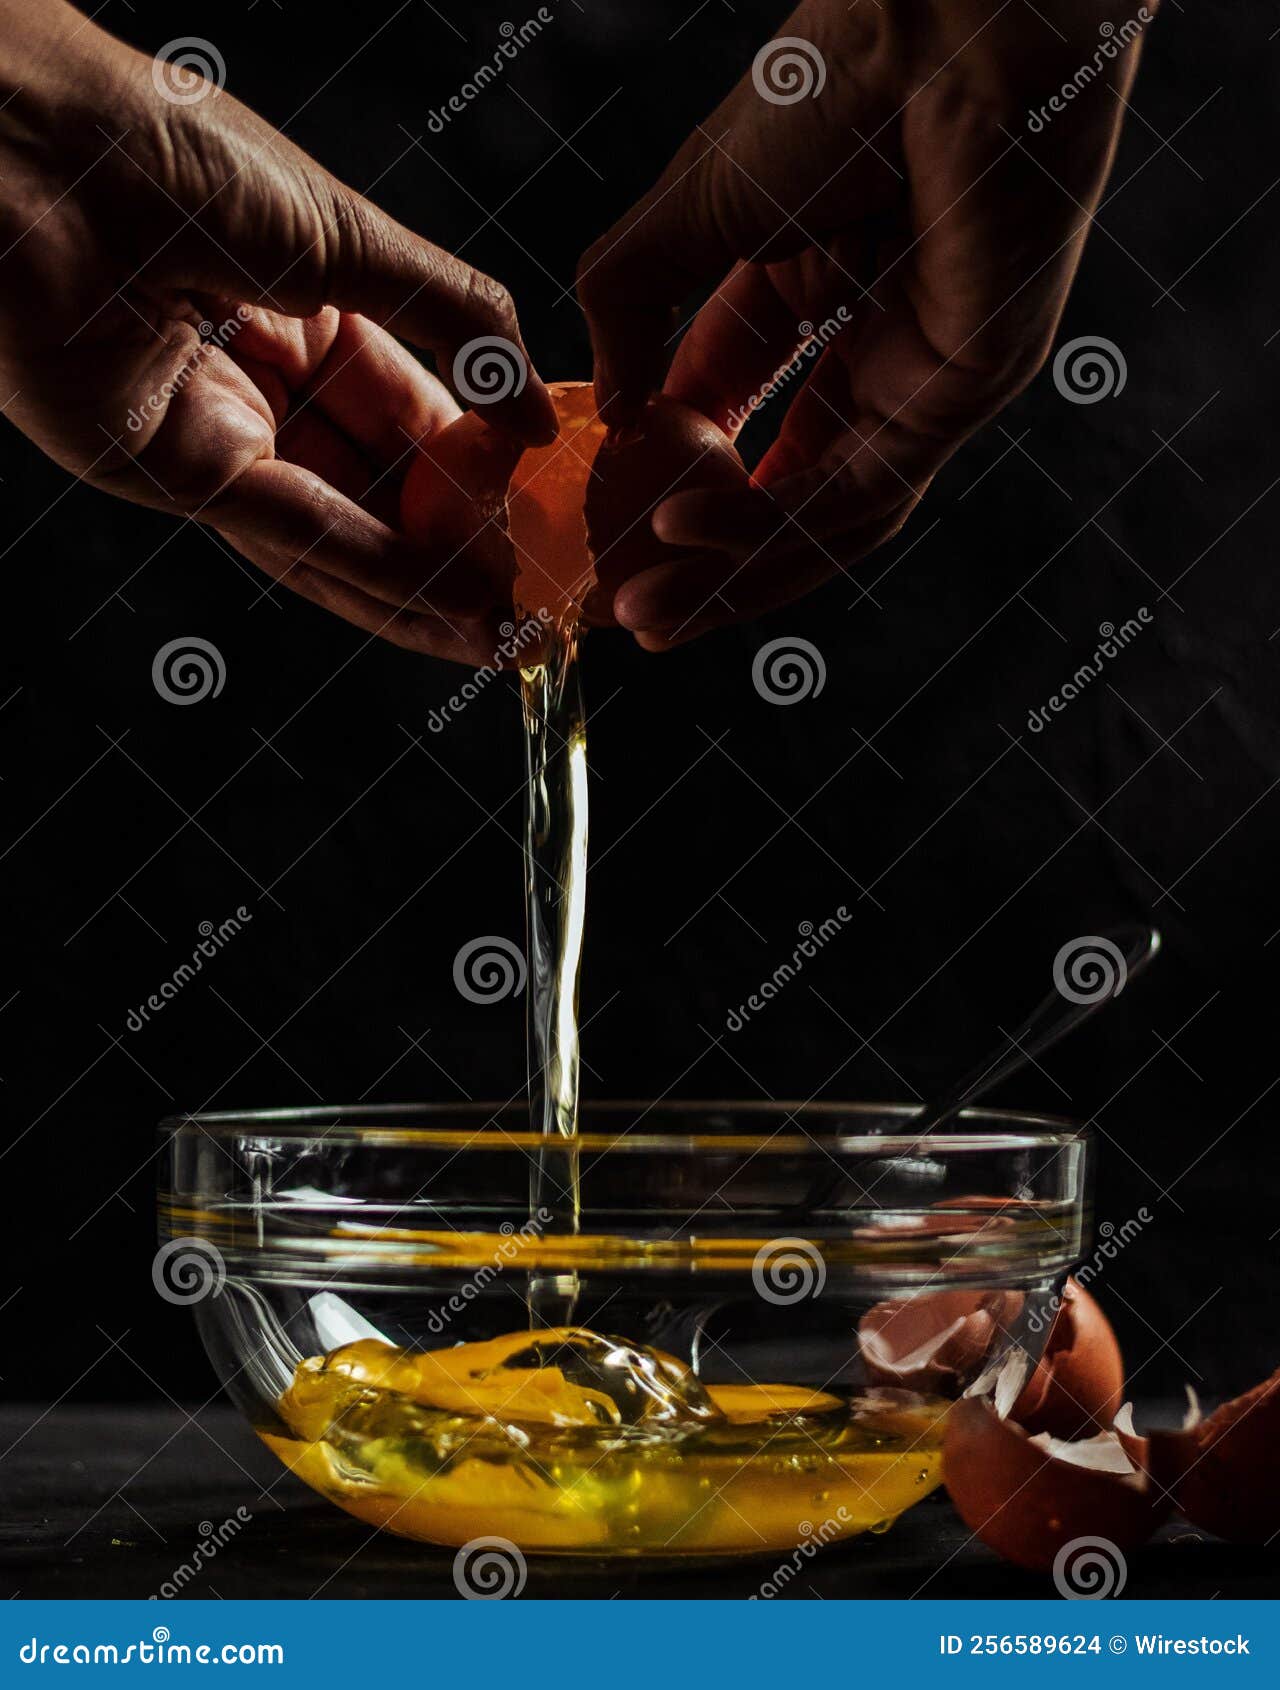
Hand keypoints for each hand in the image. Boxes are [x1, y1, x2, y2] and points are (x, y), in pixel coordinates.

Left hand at [0, 0, 556, 662]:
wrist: (28, 147)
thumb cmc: (169, 149)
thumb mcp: (348, 234)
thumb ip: (456, 324)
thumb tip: (536, 412)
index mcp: (308, 307)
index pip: (418, 412)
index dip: (484, 465)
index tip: (548, 508)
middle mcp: (265, 379)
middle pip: (384, 486)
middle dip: (462, 548)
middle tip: (537, 596)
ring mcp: (217, 432)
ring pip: (340, 530)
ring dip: (423, 586)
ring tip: (503, 629)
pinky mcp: (170, 470)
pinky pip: (287, 527)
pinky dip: (364, 564)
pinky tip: (437, 597)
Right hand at [578, 0, 1157, 648]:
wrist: (936, 33)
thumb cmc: (824, 86)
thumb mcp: (687, 211)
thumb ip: (632, 305)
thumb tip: (603, 408)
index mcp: (806, 290)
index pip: (728, 418)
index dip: (668, 483)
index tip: (607, 539)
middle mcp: (866, 346)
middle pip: (780, 491)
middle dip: (700, 563)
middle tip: (630, 617)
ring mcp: (918, 377)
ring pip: (821, 516)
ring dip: (732, 571)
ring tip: (651, 613)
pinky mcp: (960, 394)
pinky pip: (857, 491)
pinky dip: (768, 521)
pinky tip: (686, 528)